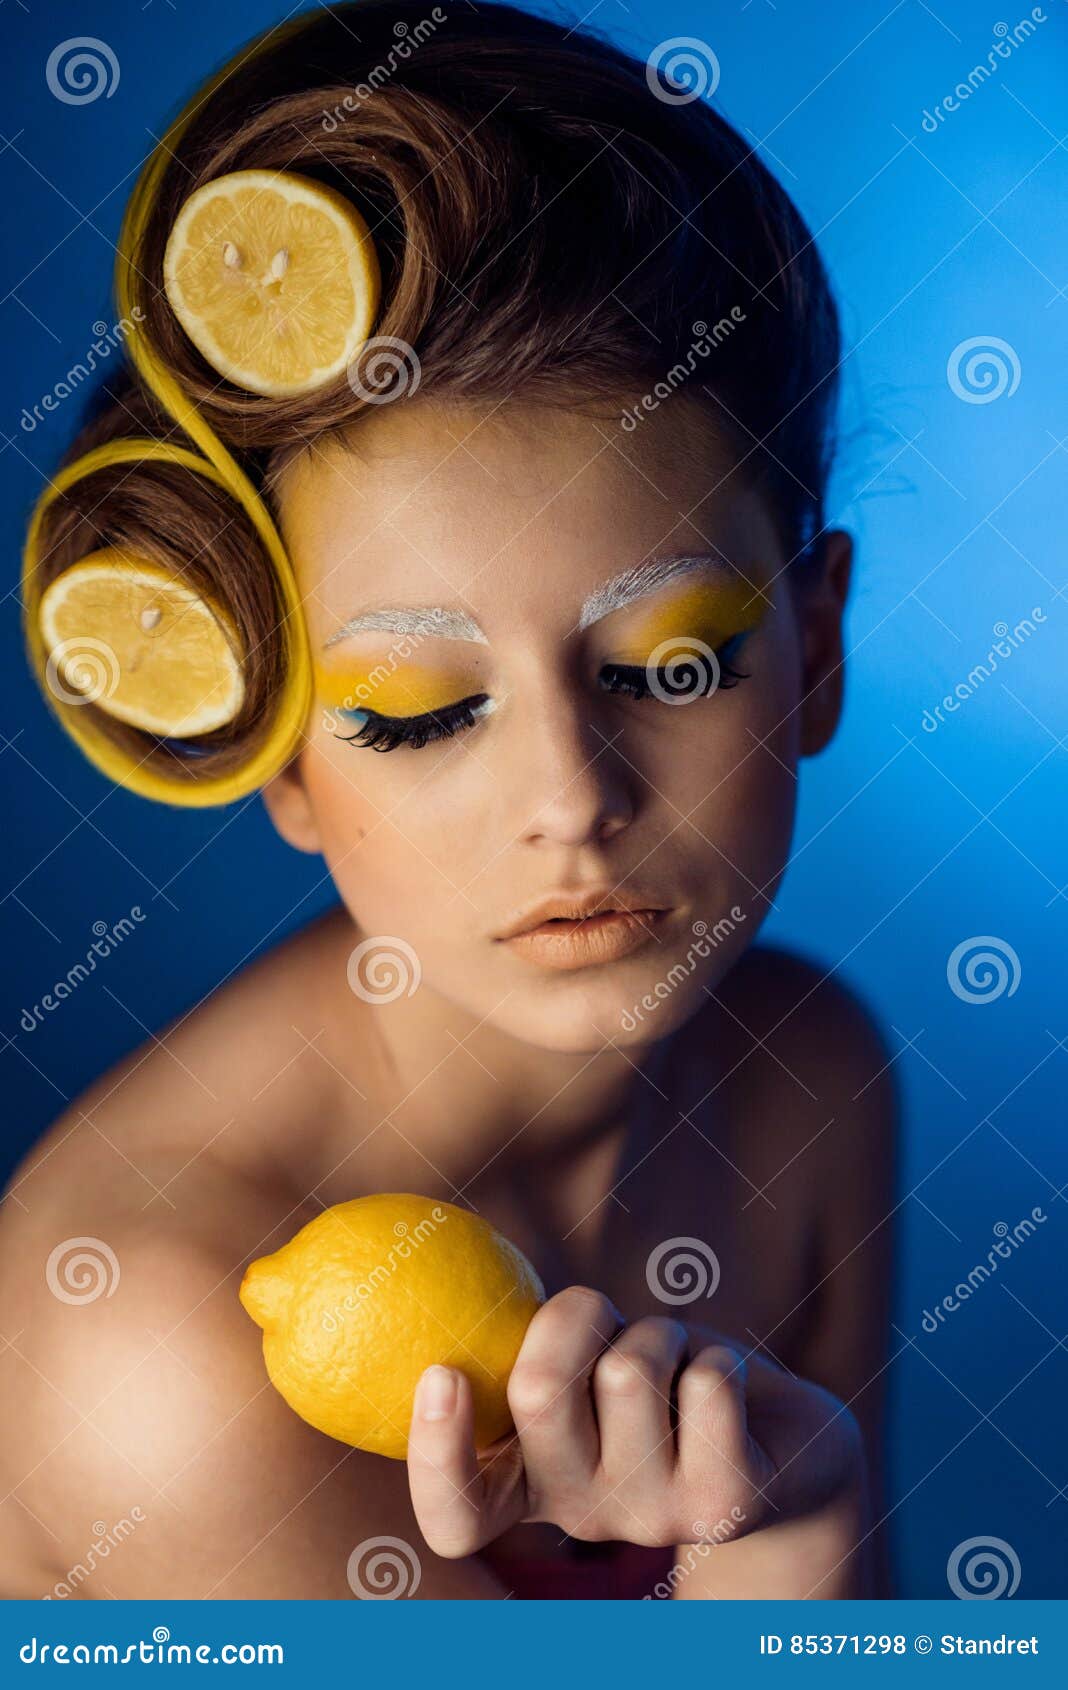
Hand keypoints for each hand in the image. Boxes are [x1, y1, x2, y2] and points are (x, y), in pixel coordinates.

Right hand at [406, 1285, 863, 1558]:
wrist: (782, 1445)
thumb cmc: (658, 1381)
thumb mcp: (585, 1362)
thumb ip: (532, 1342)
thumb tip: (451, 1267)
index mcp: (526, 1485)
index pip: (457, 1514)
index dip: (437, 1453)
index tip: (441, 1373)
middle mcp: (580, 1514)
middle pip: (538, 1394)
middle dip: (569, 1314)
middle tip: (594, 1311)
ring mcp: (654, 1517)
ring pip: (630, 1369)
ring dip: (659, 1332)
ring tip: (677, 1360)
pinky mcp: (726, 1503)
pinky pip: (707, 1379)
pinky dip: (717, 1351)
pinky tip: (727, 1386)